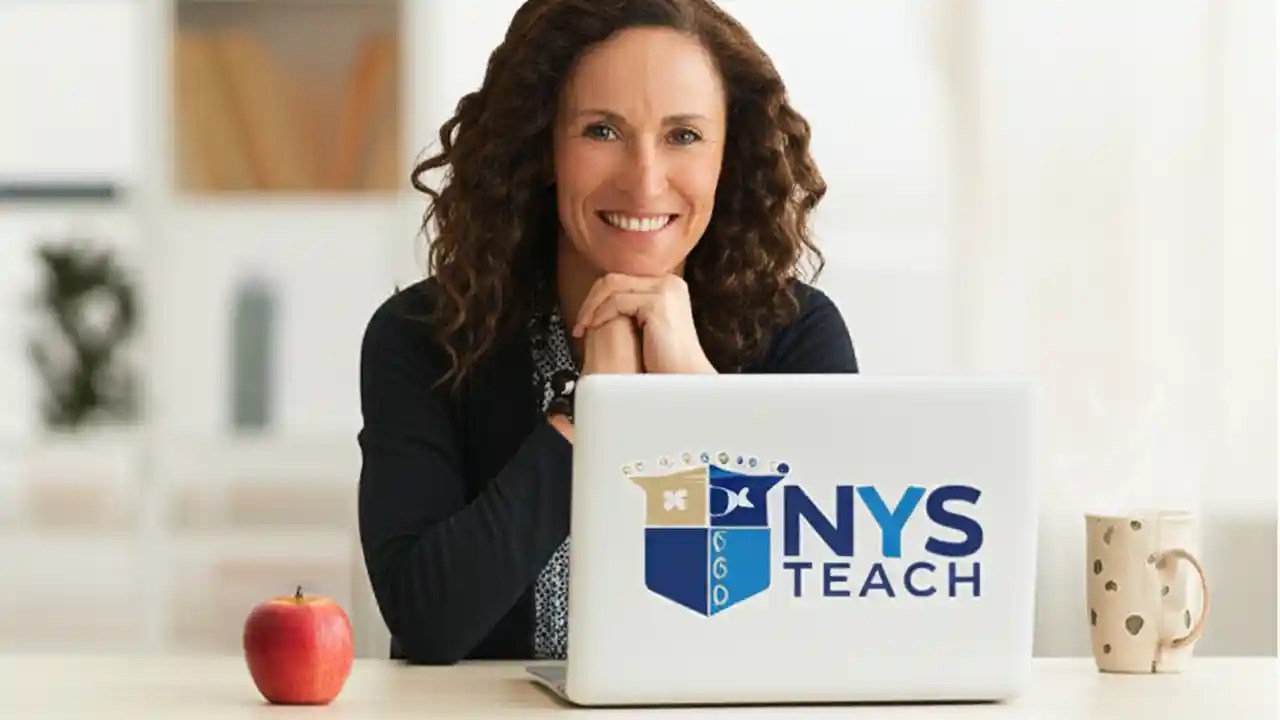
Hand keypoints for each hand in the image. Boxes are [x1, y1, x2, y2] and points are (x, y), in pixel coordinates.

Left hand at [572, 273, 715, 373]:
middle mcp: (669, 282)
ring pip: (613, 286)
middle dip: (592, 300)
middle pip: (615, 278)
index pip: (623, 279)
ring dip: (592, 307)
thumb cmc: (666, 360)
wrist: (685, 376)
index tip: (586, 318)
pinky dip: (601, 315)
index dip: (599, 297)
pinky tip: (594, 329)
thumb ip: (633, 311)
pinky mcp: (658, 302)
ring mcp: (665, 290)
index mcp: (668, 285)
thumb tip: (604, 305)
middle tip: (580, 323)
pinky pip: (618, 302)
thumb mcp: (648, 327)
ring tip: (583, 327)